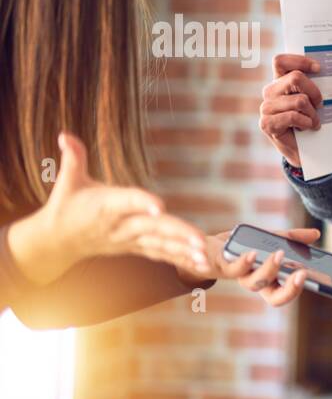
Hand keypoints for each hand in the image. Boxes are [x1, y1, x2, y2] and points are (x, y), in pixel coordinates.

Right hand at [5, 133, 210, 285]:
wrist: (59, 241)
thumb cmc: (67, 206)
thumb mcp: (67, 181)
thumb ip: (73, 158)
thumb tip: (65, 134)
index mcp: (106, 206)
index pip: (126, 202)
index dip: (142, 203)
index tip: (159, 206)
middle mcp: (120, 225)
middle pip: (152, 228)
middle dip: (177, 233)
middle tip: (199, 239)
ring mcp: (130, 240)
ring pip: (160, 245)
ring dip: (184, 251)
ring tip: (205, 257)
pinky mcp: (136, 248)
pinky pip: (161, 254)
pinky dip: (182, 259)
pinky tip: (202, 264)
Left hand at [180, 228, 322, 306]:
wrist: (199, 246)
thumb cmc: (236, 246)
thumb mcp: (267, 238)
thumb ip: (292, 238)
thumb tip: (316, 234)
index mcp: (265, 279)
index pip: (283, 294)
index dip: (294, 289)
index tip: (306, 275)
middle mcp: (251, 281)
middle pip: (273, 297)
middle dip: (289, 288)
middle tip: (301, 273)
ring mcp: (236, 276)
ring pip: (254, 283)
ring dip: (268, 271)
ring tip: (279, 254)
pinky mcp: (219, 265)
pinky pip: (233, 269)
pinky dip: (244, 262)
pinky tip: (252, 253)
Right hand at [259, 54, 322, 167]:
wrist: (303, 150)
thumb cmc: (310, 121)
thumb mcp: (312, 101)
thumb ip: (313, 87)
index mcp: (279, 81)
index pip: (281, 61)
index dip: (299, 60)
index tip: (318, 69)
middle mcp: (270, 91)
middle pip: (295, 77)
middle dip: (315, 91)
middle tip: (321, 104)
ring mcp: (266, 107)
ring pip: (299, 100)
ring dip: (313, 113)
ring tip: (314, 122)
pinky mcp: (267, 123)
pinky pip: (293, 116)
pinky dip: (306, 122)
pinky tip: (307, 128)